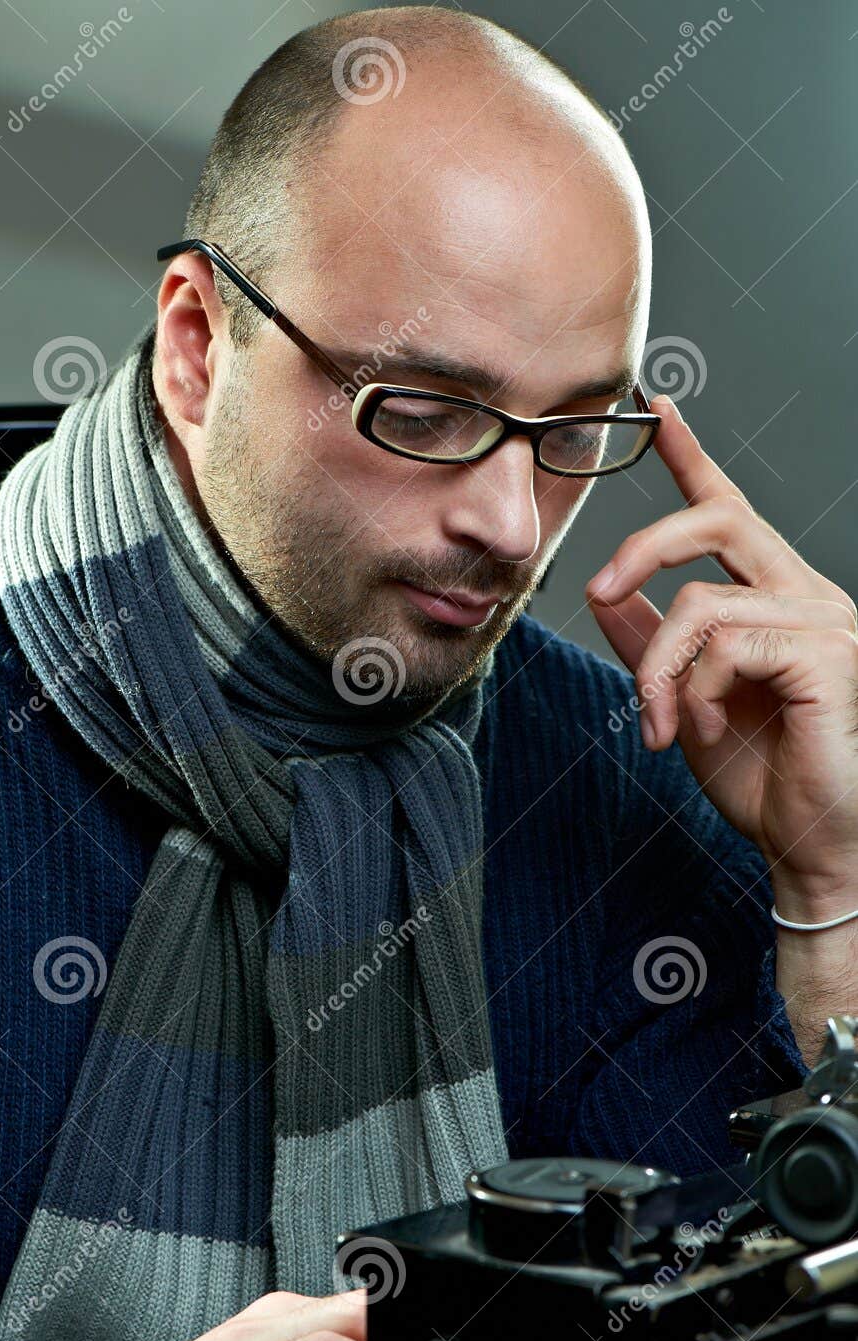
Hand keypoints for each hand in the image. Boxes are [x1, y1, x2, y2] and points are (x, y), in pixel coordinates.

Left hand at [586, 394, 857, 920]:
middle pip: (720, 520)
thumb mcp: (681, 700)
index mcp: (774, 598)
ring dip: (656, 671)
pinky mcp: (828, 652)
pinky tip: (699, 728)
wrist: (807, 845)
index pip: (730, 512)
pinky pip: (724, 643)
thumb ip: (648, 643)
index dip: (693, 459)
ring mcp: (824, 619)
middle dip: (646, 545)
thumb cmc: (761, 776)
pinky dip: (691, 690)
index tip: (656, 408)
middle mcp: (807, 595)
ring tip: (662, 727)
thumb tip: (606, 593)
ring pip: (699, 603)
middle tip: (599, 586)